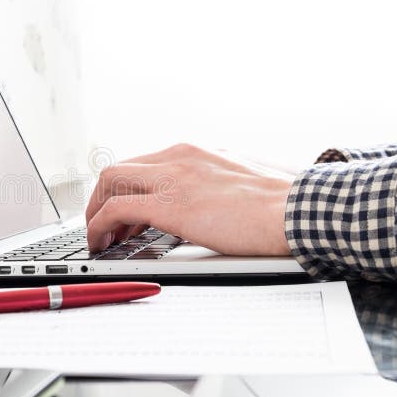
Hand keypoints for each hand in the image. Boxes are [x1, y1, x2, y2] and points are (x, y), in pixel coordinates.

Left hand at [85, 143, 293, 255]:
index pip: (144, 164)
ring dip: (97, 210)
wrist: (298, 212)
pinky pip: (115, 210)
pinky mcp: (169, 203)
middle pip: (120, 170)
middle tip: (104, 225)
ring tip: (99, 237)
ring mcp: (172, 177)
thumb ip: (211, 188)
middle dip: (103, 197)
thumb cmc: (280, 207)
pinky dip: (99, 225)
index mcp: (195, 153)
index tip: (124, 212)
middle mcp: (179, 157)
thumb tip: (201, 210)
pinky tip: (101, 243)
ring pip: (110, 182)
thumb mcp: (237, 185)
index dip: (126, 188)